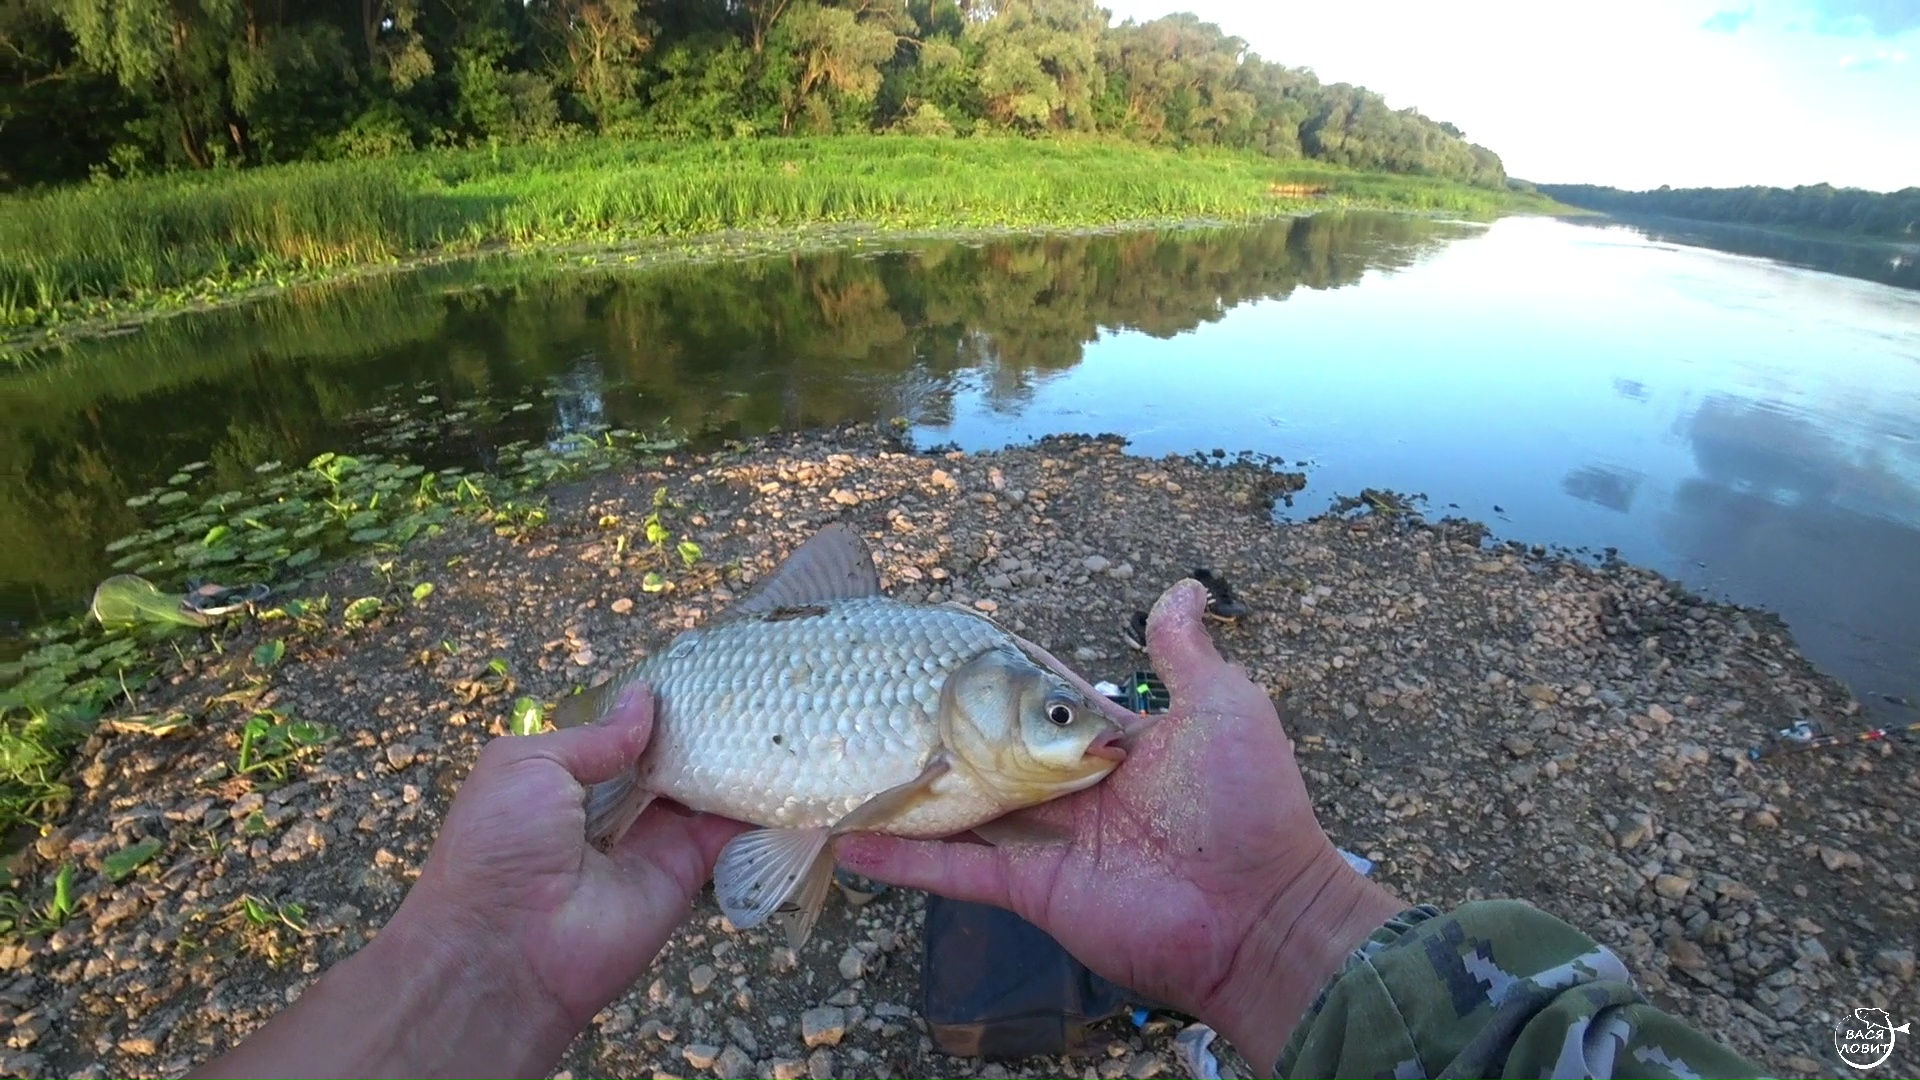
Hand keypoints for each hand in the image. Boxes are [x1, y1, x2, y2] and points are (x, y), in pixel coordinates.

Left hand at [187, 684, 747, 1079]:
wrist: (506, 952)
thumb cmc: (499, 846)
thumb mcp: (527, 765)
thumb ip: (593, 736)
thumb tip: (645, 700)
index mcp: (566, 776)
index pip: (621, 732)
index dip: (655, 704)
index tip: (700, 670)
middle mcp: (614, 805)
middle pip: (670, 755)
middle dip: (703, 723)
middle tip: (753, 682)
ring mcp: (653, 837)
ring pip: (705, 786)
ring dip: (736, 755)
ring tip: (781, 710)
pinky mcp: (685, 870)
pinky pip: (728, 832)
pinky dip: (760, 803)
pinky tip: (793, 767)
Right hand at [838, 580, 1405, 1073]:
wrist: (1258, 916)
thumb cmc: (1246, 805)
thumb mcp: (1223, 708)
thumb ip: (1184, 653)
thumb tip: (1183, 587)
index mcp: (1106, 743)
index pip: (1036, 703)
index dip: (992, 681)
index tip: (936, 651)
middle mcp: (1066, 789)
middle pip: (984, 753)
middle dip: (932, 732)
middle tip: (867, 698)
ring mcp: (1044, 841)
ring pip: (959, 808)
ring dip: (903, 792)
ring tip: (837, 764)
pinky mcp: (1028, 889)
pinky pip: (955, 869)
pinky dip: (902, 857)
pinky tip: (848, 839)